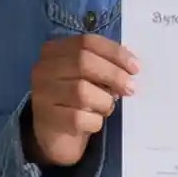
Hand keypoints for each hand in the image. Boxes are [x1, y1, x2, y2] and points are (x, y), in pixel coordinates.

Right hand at [25, 34, 139, 166]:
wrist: (54, 134)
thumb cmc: (75, 99)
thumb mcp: (88, 77)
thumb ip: (104, 65)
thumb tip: (130, 64)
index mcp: (54, 50)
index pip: (87, 42)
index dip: (115, 53)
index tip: (135, 67)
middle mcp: (43, 68)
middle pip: (83, 61)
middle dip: (113, 74)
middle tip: (130, 88)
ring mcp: (42, 94)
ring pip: (81, 91)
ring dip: (104, 101)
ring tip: (107, 107)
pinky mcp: (47, 119)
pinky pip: (78, 118)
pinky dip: (95, 121)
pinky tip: (95, 122)